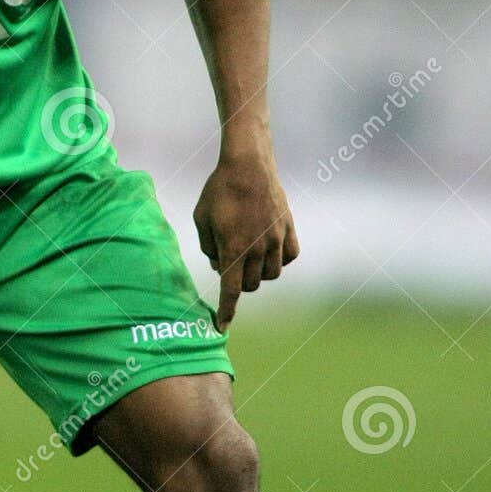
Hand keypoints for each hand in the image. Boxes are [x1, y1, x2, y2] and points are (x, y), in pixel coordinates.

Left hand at [193, 150, 298, 332]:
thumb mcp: (201, 219)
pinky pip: (289, 258)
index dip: (227, 311)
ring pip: (272, 275)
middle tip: (230, 264)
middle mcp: (258, 247)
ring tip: (248, 255)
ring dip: (259, 273)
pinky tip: (268, 249)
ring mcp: (276, 238)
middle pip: (252, 285)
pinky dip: (279, 260)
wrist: (247, 164)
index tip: (222, 327)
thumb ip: (209, 248)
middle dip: (240, 283)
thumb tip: (220, 268)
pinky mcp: (289, 228)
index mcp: (233, 248)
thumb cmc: (218, 191)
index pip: (231, 291)